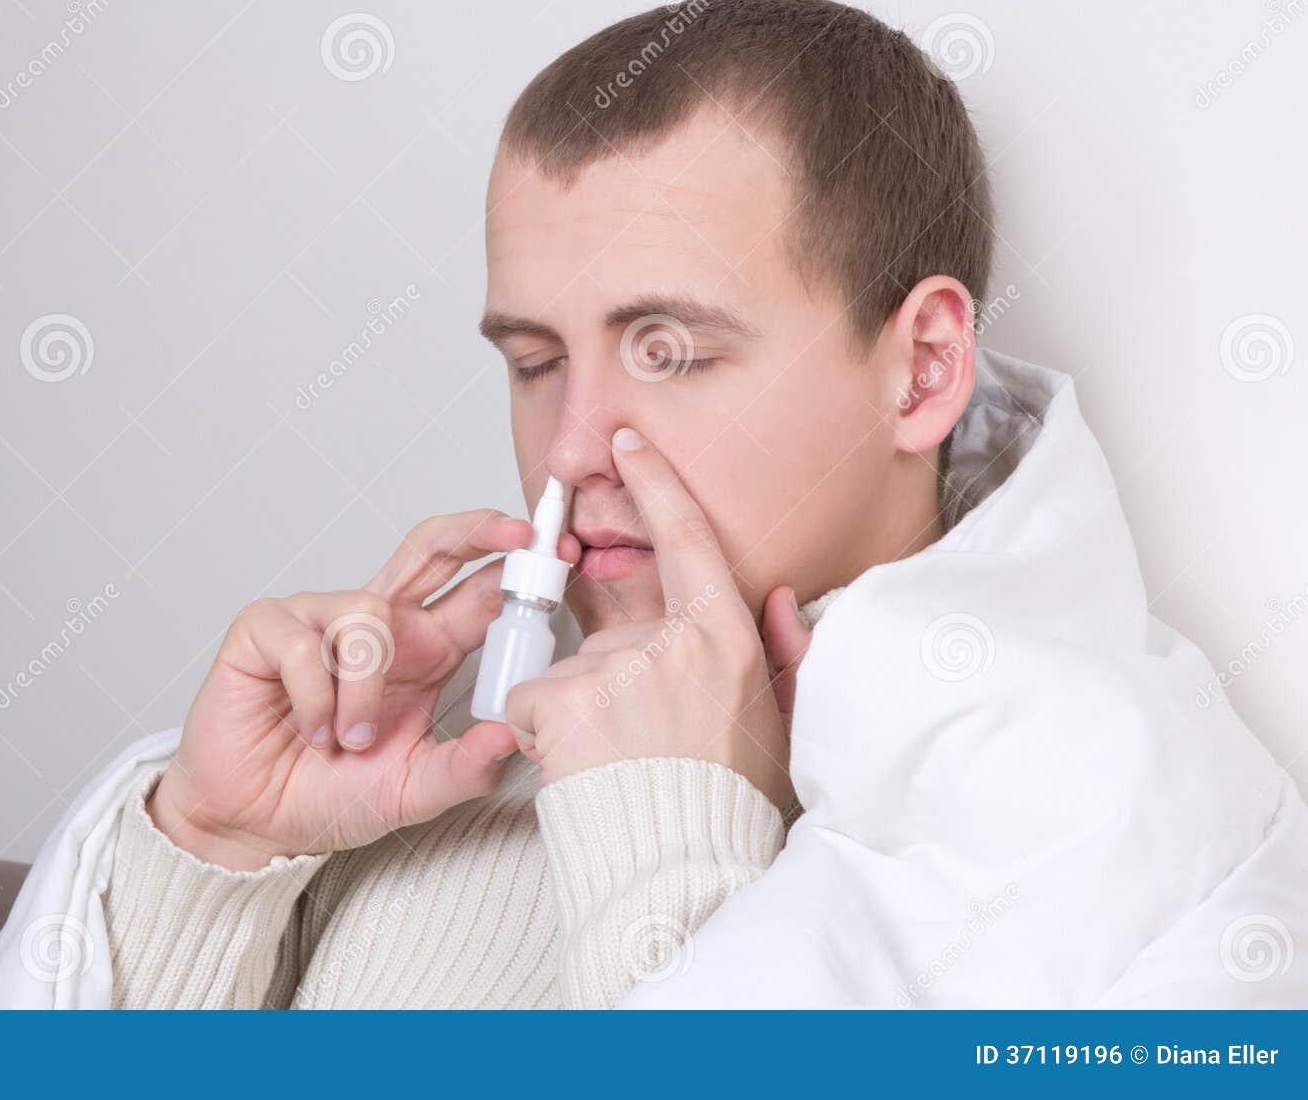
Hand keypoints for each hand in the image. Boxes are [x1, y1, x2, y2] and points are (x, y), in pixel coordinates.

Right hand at [150, 509, 579, 870]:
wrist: (257, 824)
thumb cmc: (333, 795)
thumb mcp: (417, 790)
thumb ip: (466, 767)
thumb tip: (515, 734)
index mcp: (427, 651)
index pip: (476, 592)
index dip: (514, 571)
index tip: (558, 557)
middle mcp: (380, 624)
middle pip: (430, 548)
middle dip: (474, 528)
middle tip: (513, 530)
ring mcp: (320, 620)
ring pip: (367, 615)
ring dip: (364, 688)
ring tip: (348, 740)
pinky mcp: (266, 629)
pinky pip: (304, 642)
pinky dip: (313, 697)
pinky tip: (308, 729)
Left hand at [504, 427, 803, 808]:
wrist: (679, 869)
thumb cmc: (725, 803)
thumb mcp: (781, 724)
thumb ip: (783, 652)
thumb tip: (776, 595)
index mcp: (723, 636)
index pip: (686, 539)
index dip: (655, 485)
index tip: (628, 445)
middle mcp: (670, 642)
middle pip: (616, 633)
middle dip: (611, 682)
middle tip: (640, 742)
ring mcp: (613, 668)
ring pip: (570, 670)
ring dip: (576, 713)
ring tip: (614, 763)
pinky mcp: (562, 700)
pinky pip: (531, 697)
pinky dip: (539, 731)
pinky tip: (577, 765)